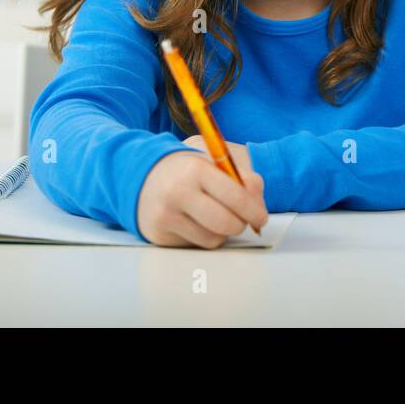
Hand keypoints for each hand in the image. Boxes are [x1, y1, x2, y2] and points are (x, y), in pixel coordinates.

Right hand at [136, 138, 266, 248]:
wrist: (143, 175)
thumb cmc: (187, 167)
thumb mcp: (214, 158)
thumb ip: (242, 174)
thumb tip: (258, 203)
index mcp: (196, 168)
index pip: (237, 196)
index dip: (255, 210)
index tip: (261, 216)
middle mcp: (178, 192)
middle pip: (227, 223)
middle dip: (242, 224)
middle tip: (243, 220)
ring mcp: (166, 216)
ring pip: (214, 239)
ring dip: (223, 232)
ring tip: (216, 215)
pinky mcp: (160, 235)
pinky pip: (197, 245)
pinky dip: (205, 236)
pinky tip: (197, 221)